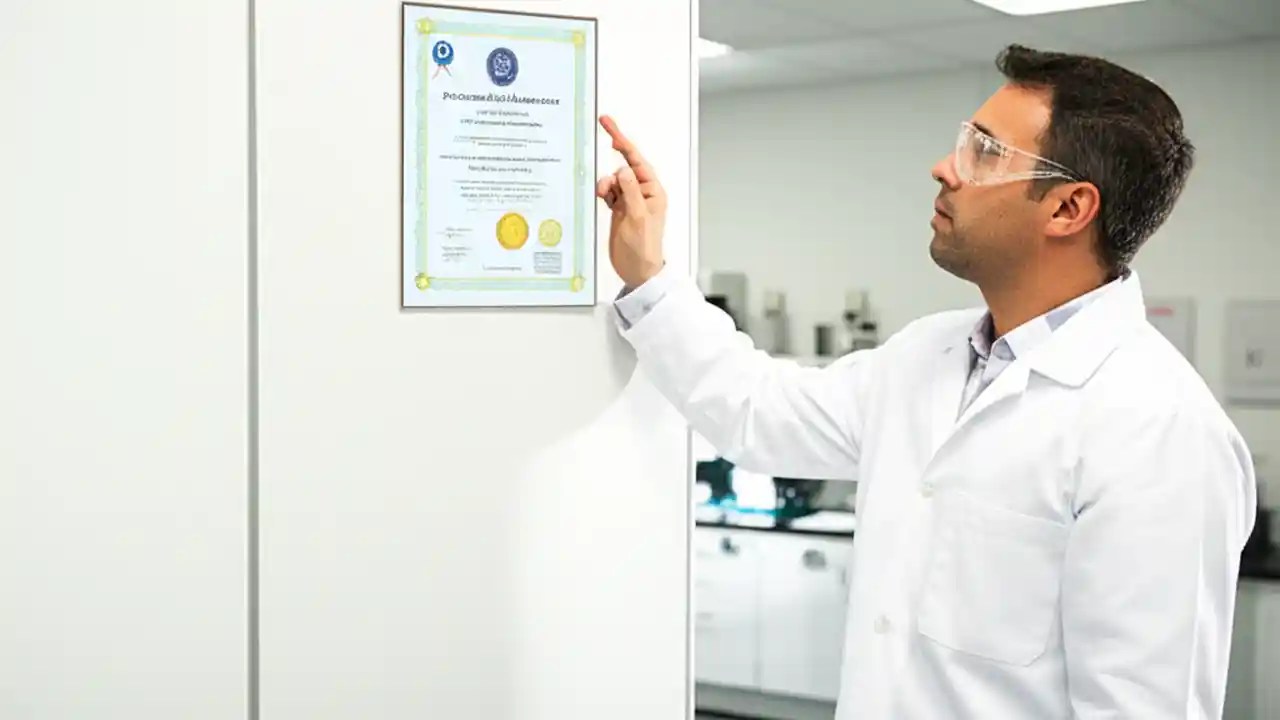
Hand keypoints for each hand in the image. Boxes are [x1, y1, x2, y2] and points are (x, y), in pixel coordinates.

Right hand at [597, 115, 666, 288]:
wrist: (638, 271)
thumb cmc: (644, 248)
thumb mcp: (637, 217)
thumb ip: (630, 191)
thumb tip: (622, 169)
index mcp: (653, 191)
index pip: (636, 160)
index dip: (622, 141)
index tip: (609, 125)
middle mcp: (642, 193)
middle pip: (624, 165)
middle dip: (613, 153)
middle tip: (602, 128)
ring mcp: (629, 201)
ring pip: (613, 179)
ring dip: (606, 182)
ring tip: (603, 195)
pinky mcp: (619, 210)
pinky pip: (608, 192)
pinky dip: (602, 191)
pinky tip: (600, 196)